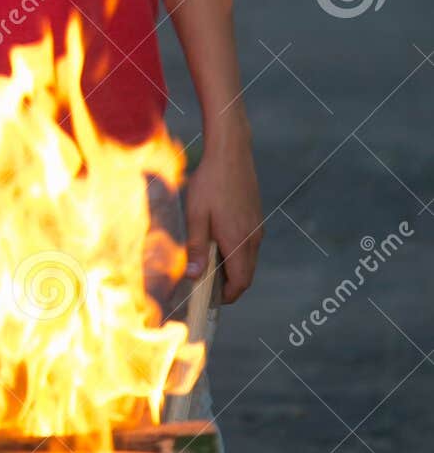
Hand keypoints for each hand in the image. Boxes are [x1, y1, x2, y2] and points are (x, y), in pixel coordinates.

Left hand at [184, 121, 262, 303]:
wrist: (231, 152)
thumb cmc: (209, 182)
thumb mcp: (196, 215)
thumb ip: (196, 247)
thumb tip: (195, 276)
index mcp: (238, 240)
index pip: (240, 282)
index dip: (226, 296)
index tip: (209, 300)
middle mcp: (252, 237)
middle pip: (245, 275)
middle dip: (228, 286)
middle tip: (205, 285)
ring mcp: (257, 227)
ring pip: (248, 261)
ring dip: (232, 269)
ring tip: (207, 263)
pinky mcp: (256, 218)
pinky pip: (249, 246)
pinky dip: (236, 253)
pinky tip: (217, 241)